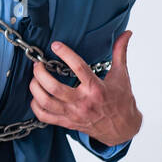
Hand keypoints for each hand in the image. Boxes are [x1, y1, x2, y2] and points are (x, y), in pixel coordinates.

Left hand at [29, 31, 141, 147]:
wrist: (122, 128)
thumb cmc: (121, 100)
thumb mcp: (122, 75)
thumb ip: (120, 53)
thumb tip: (127, 33)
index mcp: (97, 88)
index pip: (78, 68)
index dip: (65, 54)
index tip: (55, 45)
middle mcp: (83, 102)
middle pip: (55, 88)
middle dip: (41, 74)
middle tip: (38, 64)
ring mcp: (73, 114)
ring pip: (46, 102)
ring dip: (35, 88)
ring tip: (35, 78)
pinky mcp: (67, 123)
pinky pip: (44, 116)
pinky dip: (35, 106)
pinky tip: (36, 96)